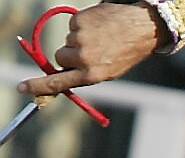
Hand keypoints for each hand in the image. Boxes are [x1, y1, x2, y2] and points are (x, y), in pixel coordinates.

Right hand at [18, 4, 163, 100]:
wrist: (141, 29)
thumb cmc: (125, 53)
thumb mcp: (108, 71)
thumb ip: (84, 74)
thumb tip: (60, 76)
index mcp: (92, 75)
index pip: (57, 83)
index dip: (37, 86)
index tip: (22, 88)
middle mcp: (83, 58)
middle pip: (59, 57)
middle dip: (69, 55)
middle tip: (90, 52)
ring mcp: (80, 38)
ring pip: (67, 41)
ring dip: (79, 40)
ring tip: (102, 39)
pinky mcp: (79, 21)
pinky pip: (73, 26)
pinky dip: (83, 26)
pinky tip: (100, 27)